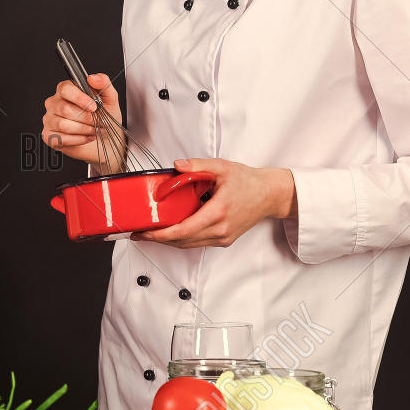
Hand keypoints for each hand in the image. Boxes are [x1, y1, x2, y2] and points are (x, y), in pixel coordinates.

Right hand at [41, 72, 122, 165]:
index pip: (65, 89)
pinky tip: (86, 137)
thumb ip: (103, 84)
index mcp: (66, 90)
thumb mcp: (109, 99)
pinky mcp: (49, 135)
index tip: (94, 107)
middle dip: (86, 118)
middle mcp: (54, 103)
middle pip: (65, 109)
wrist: (104, 139)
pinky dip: (79, 139)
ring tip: (93, 129)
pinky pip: (61, 138)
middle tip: (98, 121)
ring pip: (63, 125)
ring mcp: (49, 120)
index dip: (80, 98)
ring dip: (84, 130)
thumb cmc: (104, 118)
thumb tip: (93, 78)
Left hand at [137, 157, 294, 248]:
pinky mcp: (224, 239)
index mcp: (218, 212)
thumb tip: (177, 165)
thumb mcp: (222, 167)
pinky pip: (198, 243)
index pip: (183, 230)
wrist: (270, 195)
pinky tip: (169, 232)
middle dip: (158, 239)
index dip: (161, 234)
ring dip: (168, 241)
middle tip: (138, 233)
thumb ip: (198, 165)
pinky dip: (182, 239)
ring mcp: (223, 237)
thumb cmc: (248, 182)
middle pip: (182, 241)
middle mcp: (221, 229)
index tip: (144, 232)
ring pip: (189, 244)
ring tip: (149, 233)